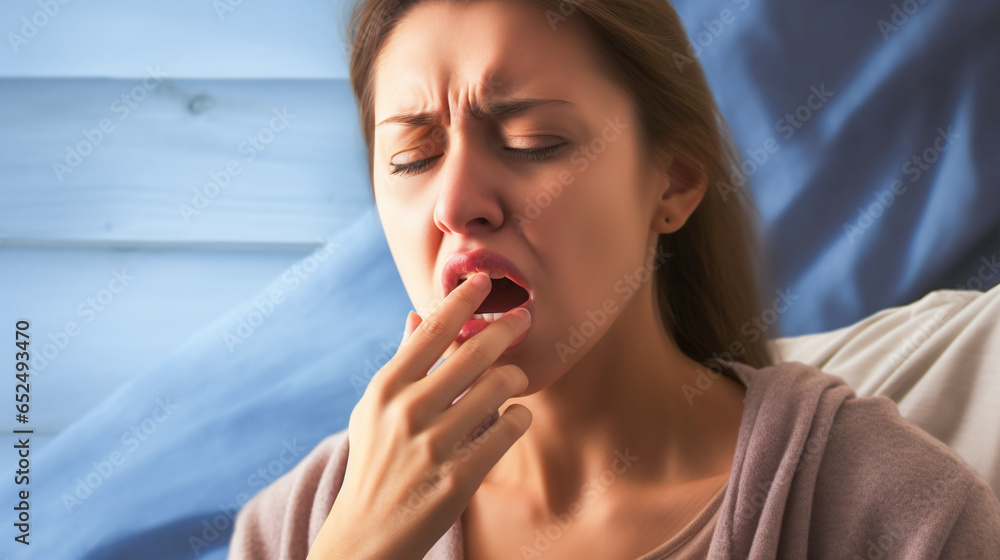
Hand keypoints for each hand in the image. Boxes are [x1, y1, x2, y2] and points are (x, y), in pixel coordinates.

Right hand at [306, 272, 532, 559]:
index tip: (484, 279)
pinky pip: (506, 431)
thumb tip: (416, 315)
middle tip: (525, 318)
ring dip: (513, 377)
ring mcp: (433, 445)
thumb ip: (402, 362)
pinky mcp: (459, 477)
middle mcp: (407, 411)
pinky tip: (515, 417)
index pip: (430, 331)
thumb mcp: (375, 409)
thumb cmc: (375, 462)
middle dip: (505, 329)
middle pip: (472, 353)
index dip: (461, 300)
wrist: (368, 535)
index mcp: (385, 389)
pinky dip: (517, 419)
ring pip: (497, 389)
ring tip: (513, 378)